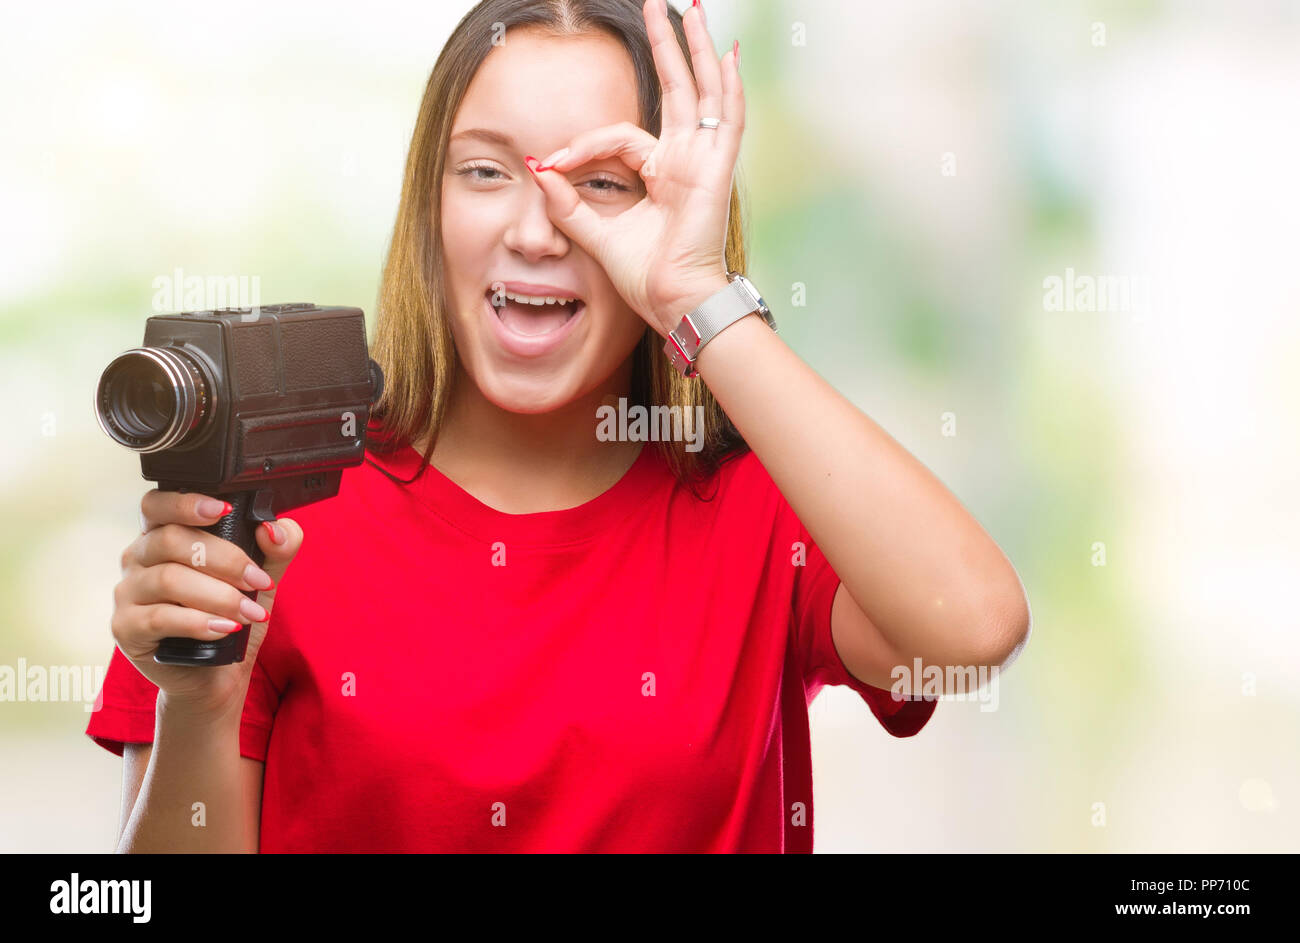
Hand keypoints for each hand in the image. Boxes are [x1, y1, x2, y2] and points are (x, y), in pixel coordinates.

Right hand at [110, 489, 303, 719]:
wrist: (216, 676)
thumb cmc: (231, 618)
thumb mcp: (261, 579)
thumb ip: (276, 549)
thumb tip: (274, 529)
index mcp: (163, 536)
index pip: (157, 504)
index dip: (186, 502)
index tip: (224, 510)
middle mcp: (137, 558)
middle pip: (171, 540)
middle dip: (225, 560)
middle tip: (258, 582)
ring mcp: (127, 593)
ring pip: (168, 579)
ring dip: (219, 596)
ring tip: (250, 613)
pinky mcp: (125, 628)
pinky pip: (160, 617)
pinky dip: (199, 622)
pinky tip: (224, 629)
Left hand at [523, 0, 742, 335]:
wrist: (674, 301)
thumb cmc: (646, 277)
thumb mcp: (596, 234)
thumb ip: (568, 204)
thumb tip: (539, 170)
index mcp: (661, 175)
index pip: (618, 138)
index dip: (582, 146)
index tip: (551, 165)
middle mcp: (685, 161)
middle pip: (676, 90)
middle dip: (666, 47)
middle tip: (655, 3)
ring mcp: (704, 161)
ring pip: (702, 92)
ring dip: (695, 50)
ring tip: (693, 10)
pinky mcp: (716, 168)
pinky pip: (726, 118)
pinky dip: (727, 86)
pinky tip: (724, 53)